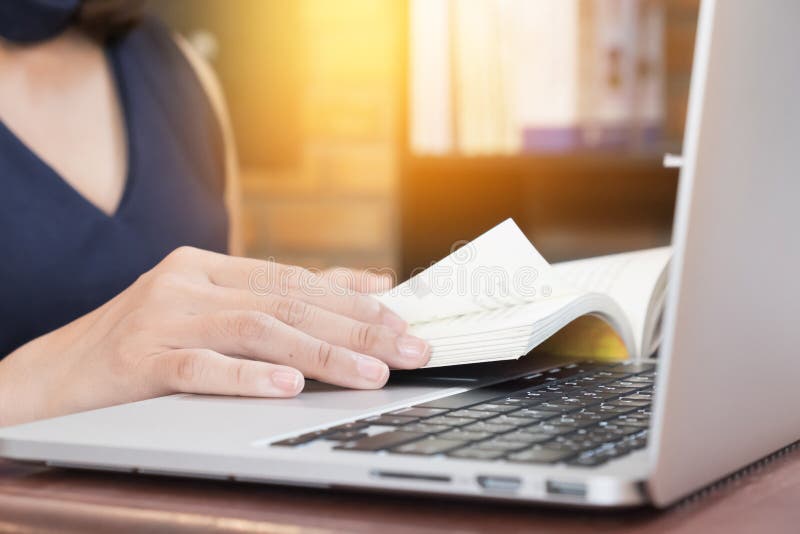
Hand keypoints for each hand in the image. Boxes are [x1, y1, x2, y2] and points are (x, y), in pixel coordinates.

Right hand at [0, 247, 428, 425]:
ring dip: (321, 353)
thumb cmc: (142, 345)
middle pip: (288, 302)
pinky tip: (288, 388)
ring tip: (370, 373)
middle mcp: (188, 282)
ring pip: (256, 329)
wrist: (53, 374)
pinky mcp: (137, 359)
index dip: (354, 300)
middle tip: (410, 349)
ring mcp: (161, 317)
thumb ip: (277, 300)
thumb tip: (364, 289)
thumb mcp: (209, 312)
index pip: (295, 279)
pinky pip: (200, 367)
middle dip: (356, 328)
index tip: (403, 320)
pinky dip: (247, 377)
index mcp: (208, 267)